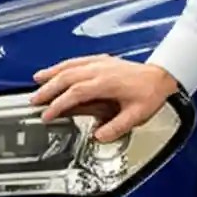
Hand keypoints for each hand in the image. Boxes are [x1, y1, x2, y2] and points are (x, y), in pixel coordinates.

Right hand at [30, 54, 178, 141]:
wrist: (161, 76)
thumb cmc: (150, 93)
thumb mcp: (137, 116)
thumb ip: (116, 127)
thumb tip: (98, 136)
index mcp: (106, 83)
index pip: (75, 93)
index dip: (59, 104)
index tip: (48, 115)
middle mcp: (101, 69)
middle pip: (67, 77)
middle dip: (48, 89)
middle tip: (34, 101)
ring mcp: (101, 63)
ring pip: (70, 65)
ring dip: (52, 73)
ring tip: (37, 81)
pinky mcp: (103, 60)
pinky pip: (78, 60)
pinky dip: (64, 64)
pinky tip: (56, 69)